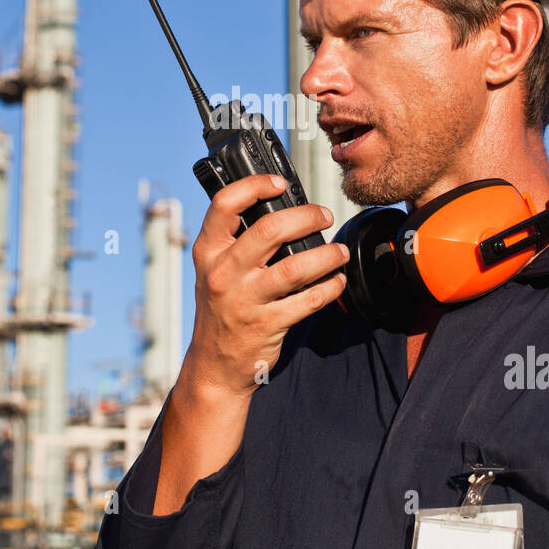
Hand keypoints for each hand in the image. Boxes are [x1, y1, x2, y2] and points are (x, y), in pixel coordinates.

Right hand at [184, 172, 349, 397]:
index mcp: (208, 252)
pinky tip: (337, 281)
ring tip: (340, 252)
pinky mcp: (266, 325)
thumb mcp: (214, 270)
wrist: (214, 365)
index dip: (255, 186)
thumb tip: (281, 209)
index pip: (224, 204)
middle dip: (306, 217)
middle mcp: (223, 273)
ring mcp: (244, 300)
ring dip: (327, 255)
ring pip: (295, 267)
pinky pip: (308, 300)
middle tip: (324, 216)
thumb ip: (236, 242)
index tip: (280, 184)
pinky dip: (330, 287)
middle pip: (269, 230)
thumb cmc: (221, 309)